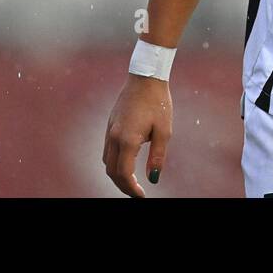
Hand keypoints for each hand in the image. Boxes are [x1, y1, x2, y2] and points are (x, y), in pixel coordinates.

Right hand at [103, 74, 172, 196]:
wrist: (146, 77)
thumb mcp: (165, 131)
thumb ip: (157, 156)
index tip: (142, 196)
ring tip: (131, 182)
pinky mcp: (110, 124)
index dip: (131, 188)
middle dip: (122, 186)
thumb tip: (153, 179)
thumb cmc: (158, 103)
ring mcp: (109, 130)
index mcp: (127, 139)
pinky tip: (126, 163)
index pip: (124, 173)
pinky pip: (107, 150)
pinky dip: (114, 162)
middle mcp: (114, 137)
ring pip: (107, 161)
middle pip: (112, 171)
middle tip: (137, 193)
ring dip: (117, 175)